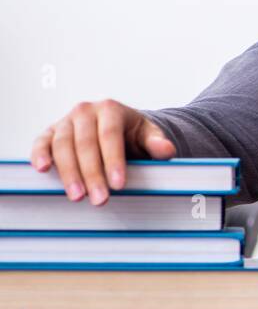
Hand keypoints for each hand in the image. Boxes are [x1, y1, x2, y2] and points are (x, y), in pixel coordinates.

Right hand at [30, 99, 175, 203]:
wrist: (117, 127)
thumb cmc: (134, 134)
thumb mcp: (149, 135)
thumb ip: (157, 143)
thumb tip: (167, 149)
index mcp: (111, 109)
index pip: (110, 136)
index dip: (114, 161)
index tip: (119, 184)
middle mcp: (85, 111)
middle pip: (86, 143)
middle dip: (92, 174)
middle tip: (99, 199)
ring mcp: (66, 120)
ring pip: (63, 145)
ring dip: (69, 173)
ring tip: (77, 196)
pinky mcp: (51, 131)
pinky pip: (42, 142)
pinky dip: (40, 154)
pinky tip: (43, 170)